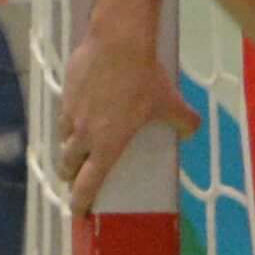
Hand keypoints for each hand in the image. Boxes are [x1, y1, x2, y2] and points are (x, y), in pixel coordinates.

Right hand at [51, 0, 191, 189]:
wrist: (118, 42)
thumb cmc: (145, 79)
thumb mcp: (170, 103)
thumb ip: (183, 121)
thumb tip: (192, 131)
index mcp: (106, 146)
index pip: (88, 183)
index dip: (81, 201)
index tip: (78, 212)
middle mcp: (83, 134)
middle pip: (67, 165)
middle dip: (69, 176)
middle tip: (74, 178)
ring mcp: (71, 112)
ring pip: (63, 138)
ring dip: (67, 147)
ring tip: (75, 146)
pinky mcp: (66, 91)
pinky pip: (64, 112)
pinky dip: (69, 119)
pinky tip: (78, 111)